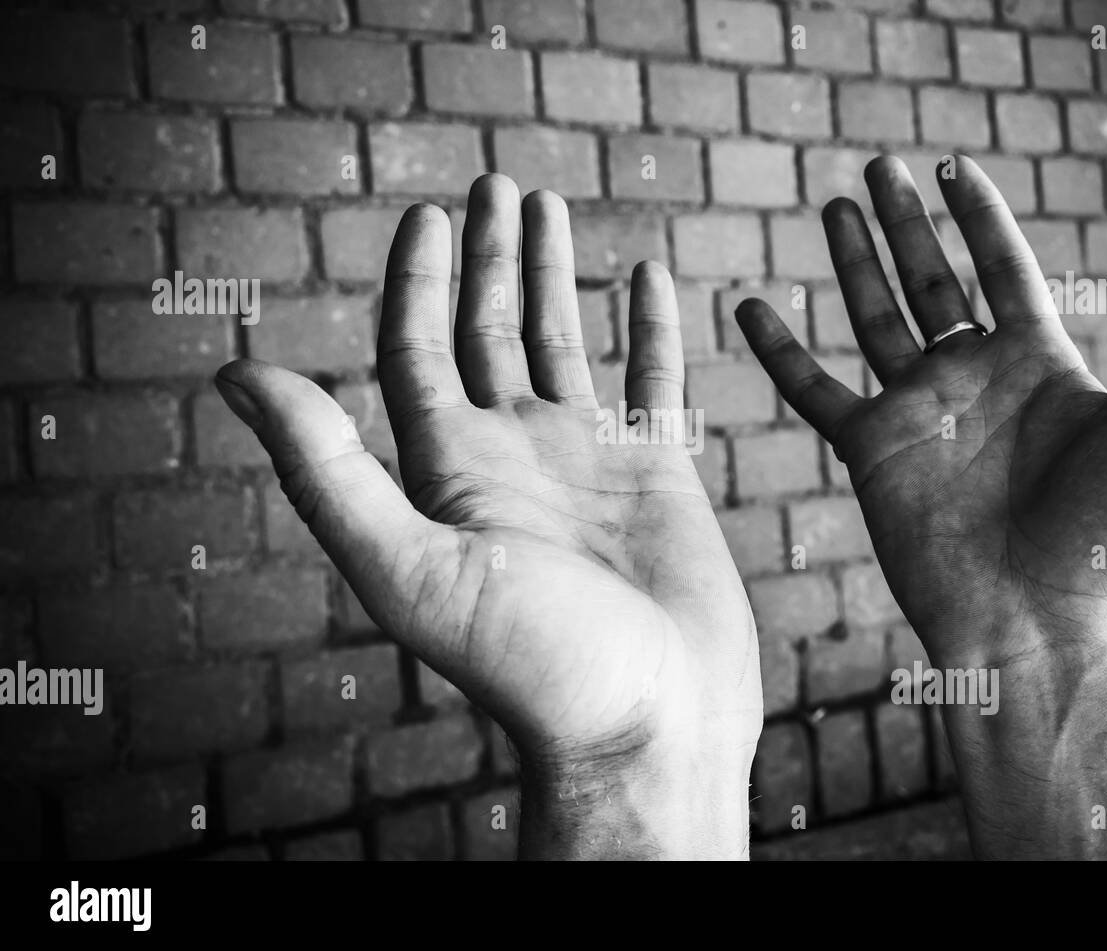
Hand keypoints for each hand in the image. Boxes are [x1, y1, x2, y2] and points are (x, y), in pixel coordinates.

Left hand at [215, 174, 760, 858]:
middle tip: (498, 184)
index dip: (419, 281)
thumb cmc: (535, 664)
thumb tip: (239, 376)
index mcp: (451, 471)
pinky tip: (645, 276)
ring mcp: (587, 463)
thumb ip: (330, 470)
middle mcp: (513, 457)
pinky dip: (650, 327)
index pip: (420, 350)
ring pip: (565, 344)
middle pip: (490, 333)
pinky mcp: (657, 475)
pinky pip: (653, 380)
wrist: (650, 727)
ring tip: (552, 208)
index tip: (432, 213)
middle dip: (491, 258)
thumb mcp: (414, 565)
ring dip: (556, 277)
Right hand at [736, 155, 1106, 857]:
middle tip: (879, 167)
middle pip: (931, 281)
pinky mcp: (871, 451)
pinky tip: (751, 307)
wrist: (1045, 624)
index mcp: (1038, 365)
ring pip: (873, 318)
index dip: (978, 216)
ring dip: (853, 262)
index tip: (953, 169)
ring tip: (835, 204)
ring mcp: (918, 414)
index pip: (1002, 268)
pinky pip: (813, 390)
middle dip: (906, 224)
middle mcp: (973, 381)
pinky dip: (779, 351)